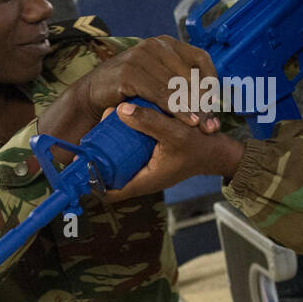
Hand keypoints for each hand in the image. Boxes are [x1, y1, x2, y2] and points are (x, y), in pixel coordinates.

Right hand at [79, 36, 223, 132]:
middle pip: (190, 74)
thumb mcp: (158, 80)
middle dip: (203, 101)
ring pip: (177, 85)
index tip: (215, 103)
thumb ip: (180, 82)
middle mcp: (155, 45)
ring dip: (193, 108)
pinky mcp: (130, 72)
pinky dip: (176, 109)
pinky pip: (161, 93)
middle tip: (211, 123)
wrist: (92, 95)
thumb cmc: (130, 91)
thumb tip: (212, 98)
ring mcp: (141, 56)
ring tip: (202, 126)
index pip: (200, 58)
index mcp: (166, 43)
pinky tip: (186, 121)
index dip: (211, 81)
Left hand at [102, 103, 244, 201]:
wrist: (220, 149)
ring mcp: (146, 167)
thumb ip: (149, 122)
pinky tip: (124, 116)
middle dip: (100, 153)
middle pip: (110, 172)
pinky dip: (125, 136)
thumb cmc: (200, 146)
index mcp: (144, 181)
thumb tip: (120, 110)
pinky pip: (130, 150)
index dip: (91, 179)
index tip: (82, 159)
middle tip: (97, 129)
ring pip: (119, 158)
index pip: (109, 191)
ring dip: (112, 141)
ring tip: (108, 119)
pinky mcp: (150, 156)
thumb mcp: (175, 133)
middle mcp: (142, 177)